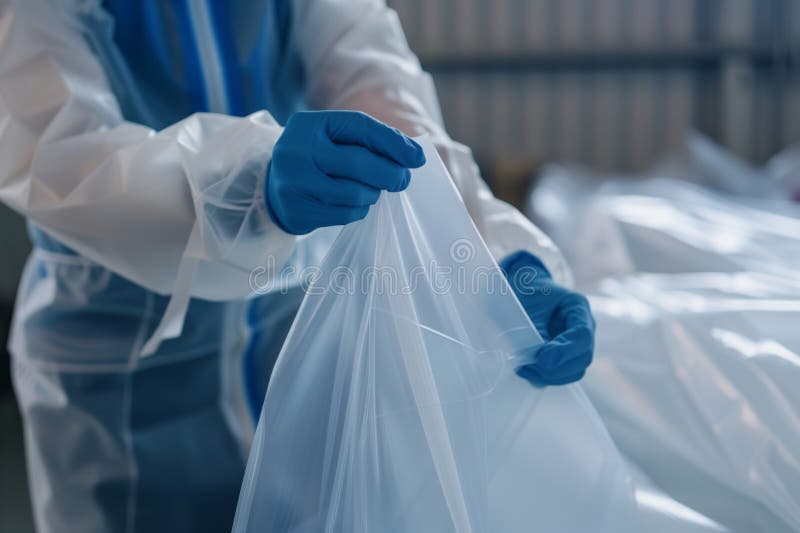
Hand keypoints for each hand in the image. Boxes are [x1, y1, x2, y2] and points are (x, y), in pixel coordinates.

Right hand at [266, 110, 425, 234]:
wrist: (273, 186)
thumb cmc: (316, 158)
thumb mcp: (333, 138)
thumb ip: (367, 141)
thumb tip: (411, 156)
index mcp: (309, 123)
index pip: (360, 127)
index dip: (393, 142)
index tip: (417, 158)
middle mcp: (296, 149)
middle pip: (358, 162)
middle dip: (389, 173)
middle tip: (402, 181)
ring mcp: (292, 181)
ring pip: (353, 192)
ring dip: (372, 194)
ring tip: (372, 191)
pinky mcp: (296, 209)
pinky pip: (343, 214)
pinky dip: (358, 210)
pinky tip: (355, 204)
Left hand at [501, 251, 594, 385]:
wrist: (528, 290)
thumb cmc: (528, 294)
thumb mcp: (528, 305)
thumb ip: (534, 330)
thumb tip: (536, 356)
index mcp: (578, 306)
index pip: (581, 334)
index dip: (563, 351)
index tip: (541, 359)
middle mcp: (585, 326)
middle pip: (583, 357)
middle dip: (556, 368)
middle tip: (528, 367)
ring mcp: (580, 343)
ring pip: (576, 370)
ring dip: (551, 376)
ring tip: (525, 370)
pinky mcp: (569, 355)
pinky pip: (565, 373)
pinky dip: (548, 377)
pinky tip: (529, 371)